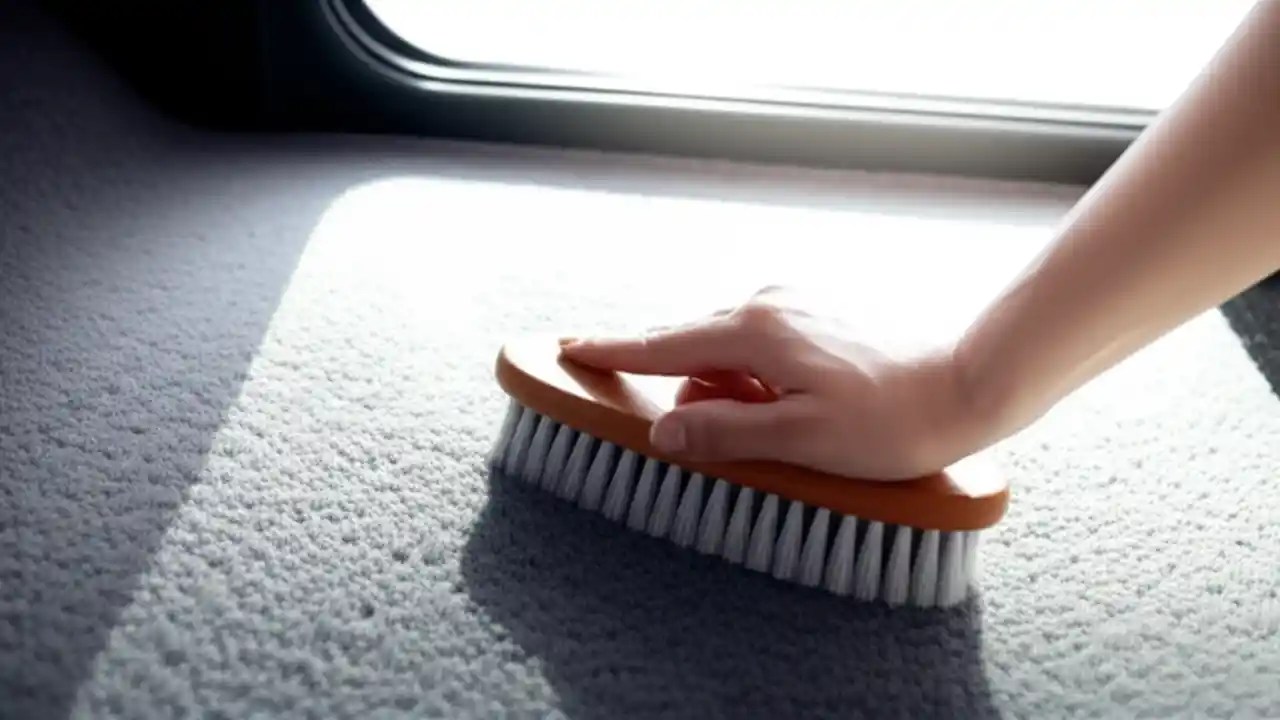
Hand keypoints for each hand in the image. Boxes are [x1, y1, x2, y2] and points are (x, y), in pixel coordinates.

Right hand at [559, 286, 986, 479]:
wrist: (967, 387)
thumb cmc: (889, 423)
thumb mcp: (799, 442)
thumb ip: (724, 433)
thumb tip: (662, 433)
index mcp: (754, 334)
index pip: (661, 346)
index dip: (612, 352)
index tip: (567, 349)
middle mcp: (767, 305)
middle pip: (692, 347)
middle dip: (684, 387)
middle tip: (725, 431)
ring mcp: (794, 303)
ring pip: (726, 347)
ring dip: (726, 386)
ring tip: (780, 428)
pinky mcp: (816, 313)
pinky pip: (760, 343)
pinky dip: (754, 375)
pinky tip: (790, 404)